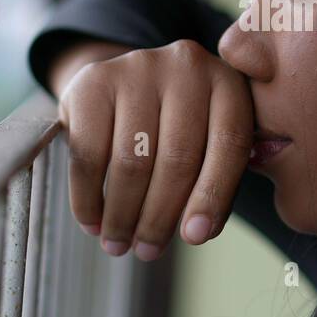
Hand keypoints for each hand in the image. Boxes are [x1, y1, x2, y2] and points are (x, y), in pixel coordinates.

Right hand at [51, 39, 253, 260]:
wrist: (126, 82)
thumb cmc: (179, 124)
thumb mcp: (208, 138)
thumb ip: (216, 176)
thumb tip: (197, 232)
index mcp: (228, 83)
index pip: (229, 144)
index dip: (213, 196)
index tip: (196, 239)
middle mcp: (187, 65)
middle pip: (178, 156)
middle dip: (160, 215)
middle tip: (147, 251)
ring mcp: (139, 67)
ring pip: (132, 159)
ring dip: (123, 214)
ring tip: (118, 245)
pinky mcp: (94, 80)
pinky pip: (89, 152)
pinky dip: (87, 196)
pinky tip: (92, 222)